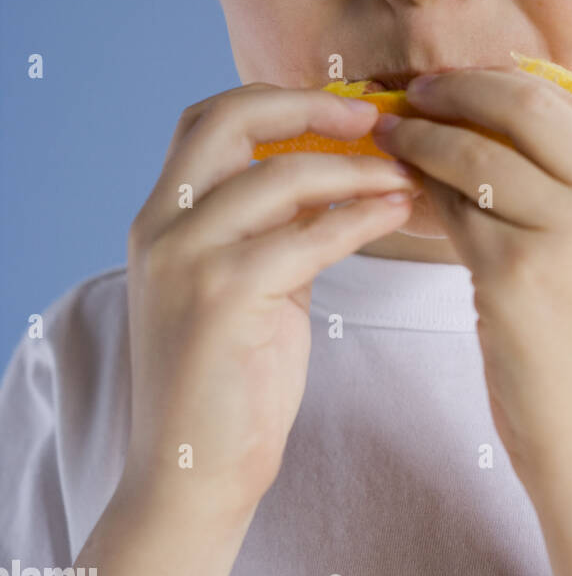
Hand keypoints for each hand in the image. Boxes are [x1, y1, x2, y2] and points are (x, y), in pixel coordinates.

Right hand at [122, 82, 420, 525]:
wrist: (192, 476)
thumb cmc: (231, 380)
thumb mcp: (246, 280)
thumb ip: (274, 224)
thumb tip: (341, 170)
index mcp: (163, 215)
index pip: (210, 116)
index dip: (280, 99)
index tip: (348, 110)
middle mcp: (162, 225)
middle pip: (229, 118)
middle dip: (308, 106)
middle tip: (377, 118)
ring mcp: (186, 260)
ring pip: (279, 175)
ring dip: (356, 169)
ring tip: (406, 176)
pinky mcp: (219, 299)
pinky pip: (306, 235)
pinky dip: (360, 217)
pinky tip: (397, 213)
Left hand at [372, 67, 571, 495]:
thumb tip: (495, 131)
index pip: (567, 101)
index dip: (501, 83)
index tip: (458, 85)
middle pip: (527, 103)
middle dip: (460, 88)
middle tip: (416, 92)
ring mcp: (571, 236)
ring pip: (477, 151)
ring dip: (425, 135)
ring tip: (392, 136)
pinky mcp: (517, 275)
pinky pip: (453, 208)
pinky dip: (420, 189)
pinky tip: (400, 189)